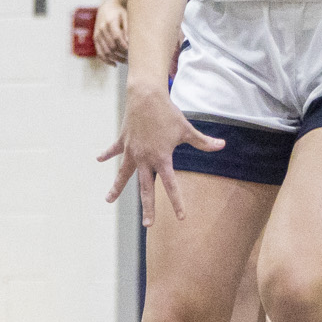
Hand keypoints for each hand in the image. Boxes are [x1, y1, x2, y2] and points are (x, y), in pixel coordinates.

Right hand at [92, 0, 130, 65]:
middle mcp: (102, 28)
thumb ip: (128, 29)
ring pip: (105, 51)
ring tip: (126, 61)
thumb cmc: (120, 13)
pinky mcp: (95, 39)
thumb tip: (129, 43)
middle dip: (122, 53)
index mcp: (110, 21)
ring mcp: (97, 34)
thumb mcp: (127, 17)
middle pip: (111, 46)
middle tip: (132, 58)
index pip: (117, 37)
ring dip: (116, 58)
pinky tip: (115, 64)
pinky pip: (99, 53)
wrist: (107, 7)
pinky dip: (106, 60)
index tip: (133, 52)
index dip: (124, 46)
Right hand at [99, 81, 224, 225]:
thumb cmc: (168, 113)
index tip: (181, 218)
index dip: (177, 202)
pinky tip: (98, 159)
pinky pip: (114, 150)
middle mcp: (144, 159)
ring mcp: (132, 150)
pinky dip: (107, 155)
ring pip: (123, 174)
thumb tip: (222, 145)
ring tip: (108, 200)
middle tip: (148, 225)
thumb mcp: (187, 129)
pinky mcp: (124, 140)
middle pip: (145, 188)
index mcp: (161, 159)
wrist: (146, 96)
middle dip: (147, 207)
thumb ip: (203, 142)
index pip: (170, 186)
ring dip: (116, 187)